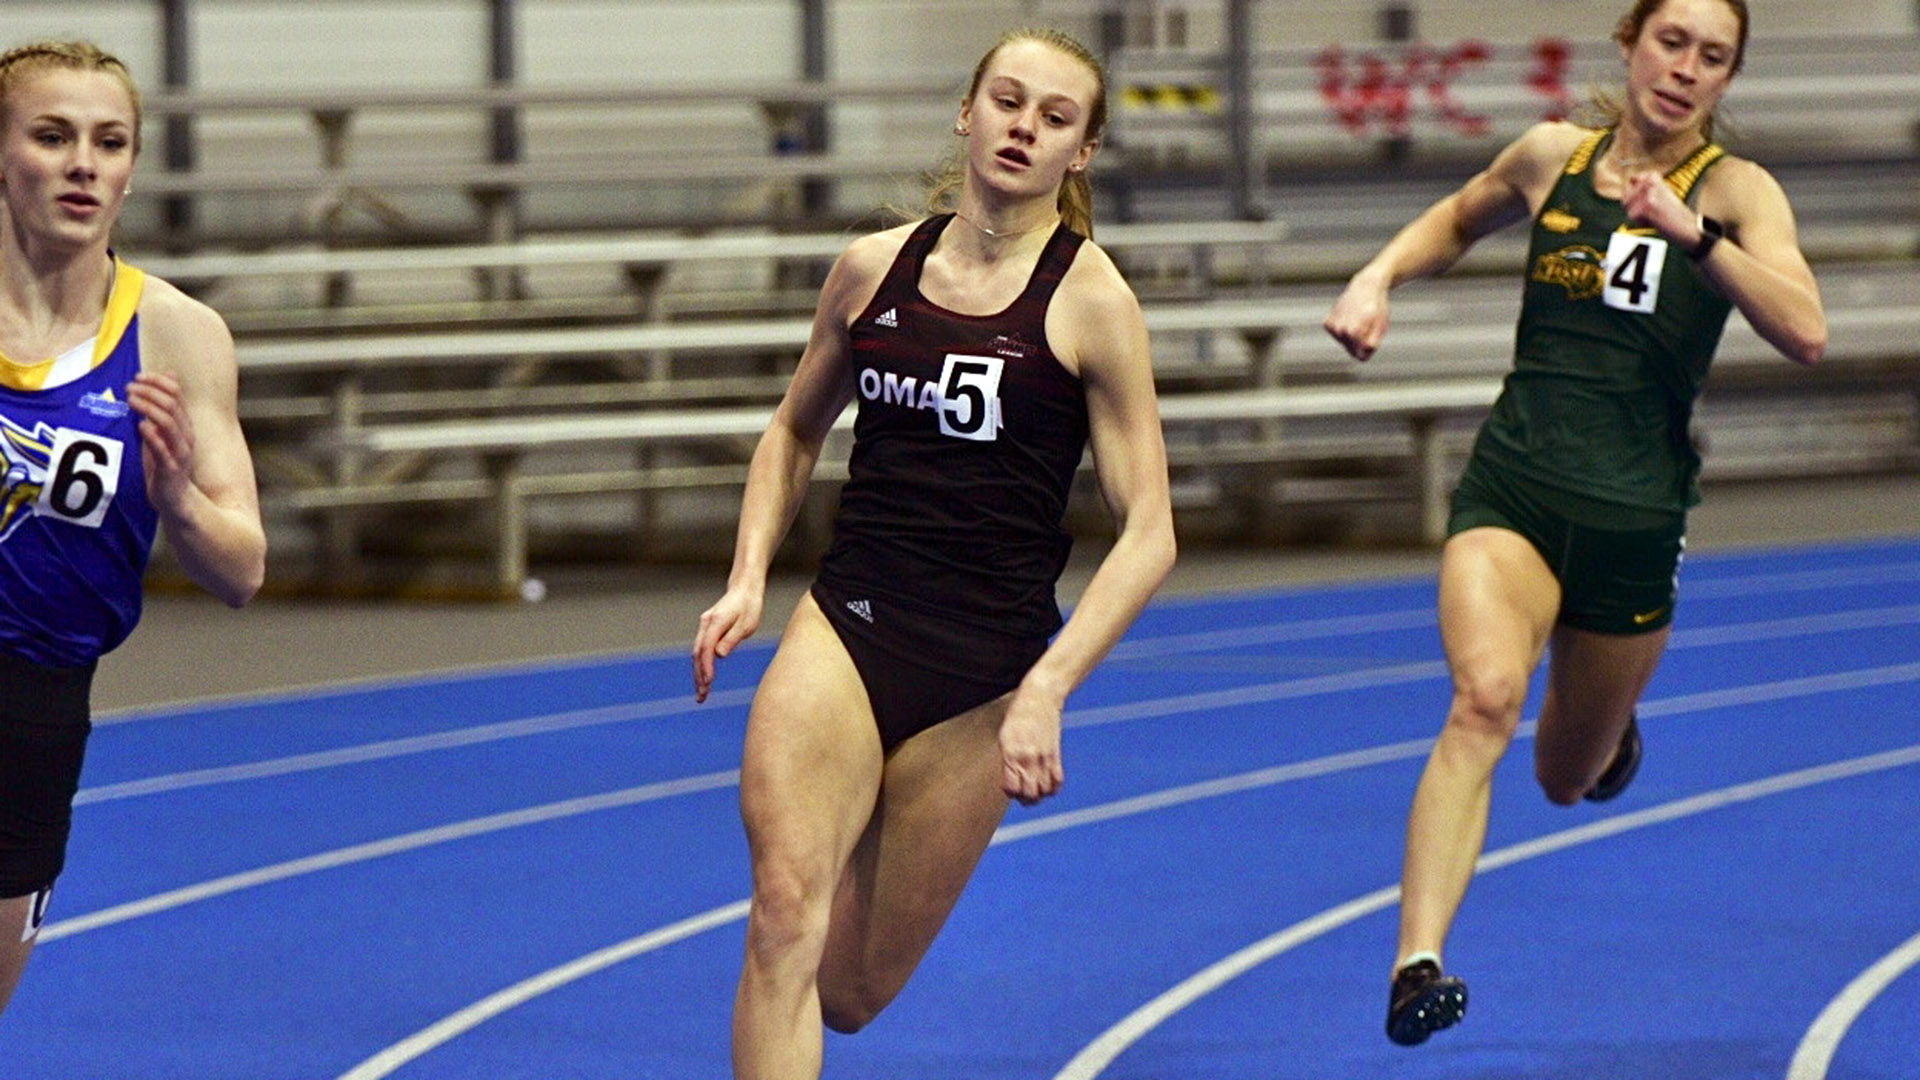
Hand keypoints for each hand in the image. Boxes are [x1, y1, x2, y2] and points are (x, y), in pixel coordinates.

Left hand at [125, 372, 197, 512]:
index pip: (177, 394)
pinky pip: (164, 449)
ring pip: (169, 422)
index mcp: (184, 425)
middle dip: (149, 392)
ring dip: (149, 408)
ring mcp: (180, 452)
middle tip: (129, 387)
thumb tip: (166, 380)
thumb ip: (163, 409)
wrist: (176, 499)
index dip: (158, 381)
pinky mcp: (171, 468)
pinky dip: (153, 435)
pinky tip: (141, 426)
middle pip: (172, 404)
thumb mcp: (163, 433)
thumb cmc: (165, 465)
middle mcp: (186, 435)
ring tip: (131, 400)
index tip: (139, 376)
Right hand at [692, 586, 762, 701]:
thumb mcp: (747, 624)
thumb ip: (732, 639)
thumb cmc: (749, 607)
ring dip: (698, 674)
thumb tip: (719, 655)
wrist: (744, 589)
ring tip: (702, 694)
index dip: (706, 667)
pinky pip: (701, 650)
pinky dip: (701, 665)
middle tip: (702, 697)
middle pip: (698, 654)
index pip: (706, 649)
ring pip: (697, 653)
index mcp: (715, 622)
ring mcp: (704, 627)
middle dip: (699, 677)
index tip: (708, 683)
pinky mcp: (707, 630)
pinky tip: (704, 679)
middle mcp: (706, 624)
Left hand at [998, 688, 1064, 804]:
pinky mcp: (1056, 754)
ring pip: (1044, 791)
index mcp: (1011, 753)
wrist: (1040, 696)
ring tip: (1035, 791)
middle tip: (1023, 794)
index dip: (1011, 792)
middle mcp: (1028, 758)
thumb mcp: (1004, 736)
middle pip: (1029, 794)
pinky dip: (1053, 788)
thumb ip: (1007, 758)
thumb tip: (1010, 777)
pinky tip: (1048, 785)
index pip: (1012, 788)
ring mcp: (1043, 757)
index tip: (1010, 788)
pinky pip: (1057, 780)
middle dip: (1025, 799)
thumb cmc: (1019, 713)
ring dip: (1040, 795)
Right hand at [1324, 277, 1390, 361]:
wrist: (1366, 286)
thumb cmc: (1377, 307)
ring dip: (1352, 336)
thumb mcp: (1381, 328)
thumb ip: (1372, 346)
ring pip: (1344, 343)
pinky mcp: (1327, 323)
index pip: (1361, 357)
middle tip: (1368, 325)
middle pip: (1352, 351)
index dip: (1369, 350)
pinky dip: (1344, 329)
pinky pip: (1337, 336)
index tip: (1374, 337)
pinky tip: (1349, 317)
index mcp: (1354, 333)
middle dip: (1361, 343)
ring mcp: (1332, 327)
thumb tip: (1361, 357)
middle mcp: (1340, 331)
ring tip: (1359, 319)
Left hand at [1621, 170, 1698, 246]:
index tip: (1655, 198)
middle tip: (1655, 209)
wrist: (1686, 225)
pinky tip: (1655, 220)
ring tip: (1655, 214)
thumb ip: (1643, 185)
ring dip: (1638, 214)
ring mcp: (1647, 193)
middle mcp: (1650, 181)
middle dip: (1636, 206)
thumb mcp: (1659, 191)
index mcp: (1653, 176)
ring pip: (1628, 207)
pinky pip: (1632, 216)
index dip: (1638, 194)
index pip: (1632, 180)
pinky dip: (1641, 221)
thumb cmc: (1671, 210)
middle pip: (1626, 196)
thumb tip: (1630, 178)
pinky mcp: (1646, 206)